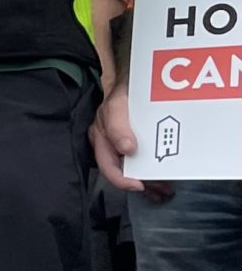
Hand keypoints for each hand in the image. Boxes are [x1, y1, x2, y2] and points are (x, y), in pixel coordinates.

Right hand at [89, 82, 171, 199]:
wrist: (133, 80)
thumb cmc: (122, 92)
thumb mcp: (117, 106)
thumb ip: (117, 127)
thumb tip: (127, 149)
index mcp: (101, 139)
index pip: (107, 166)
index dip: (121, 179)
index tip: (140, 185)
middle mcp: (111, 145)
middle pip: (124, 172)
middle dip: (143, 184)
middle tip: (163, 190)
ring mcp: (123, 145)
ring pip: (135, 169)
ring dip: (151, 180)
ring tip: (167, 188)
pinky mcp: (137, 143)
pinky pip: (144, 162)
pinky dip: (155, 170)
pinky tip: (165, 177)